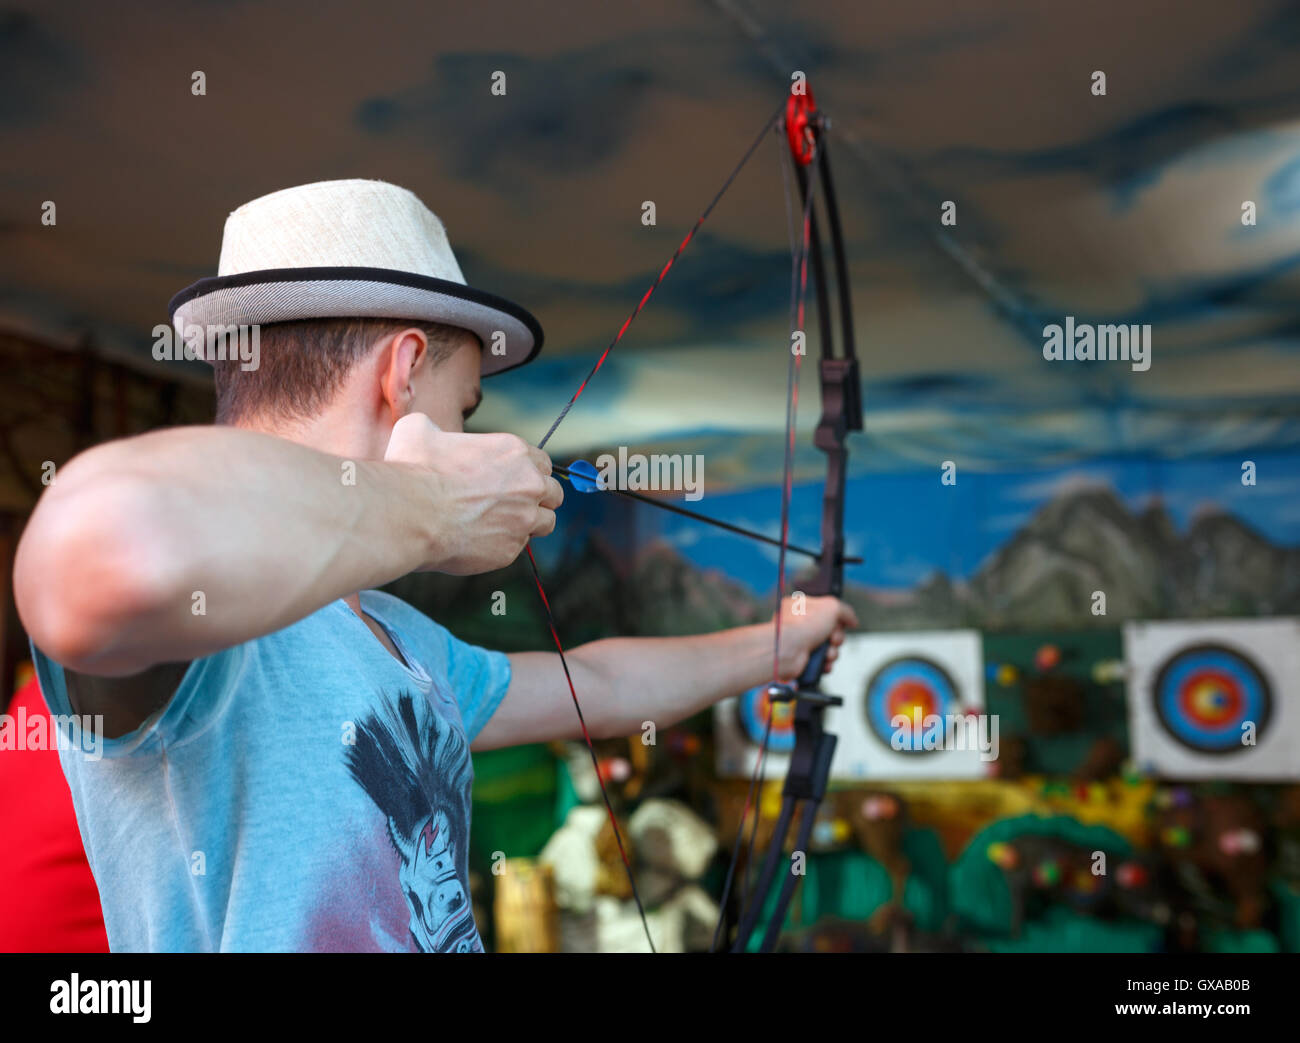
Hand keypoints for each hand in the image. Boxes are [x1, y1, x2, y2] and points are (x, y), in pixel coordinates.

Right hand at [384, 413, 562, 574]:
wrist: (410, 515)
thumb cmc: (414, 471)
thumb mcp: (418, 431)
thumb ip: (433, 427)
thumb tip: (428, 431)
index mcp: (513, 452)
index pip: (543, 462)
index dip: (530, 472)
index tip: (515, 480)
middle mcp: (528, 484)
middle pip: (553, 493)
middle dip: (539, 498)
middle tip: (515, 504)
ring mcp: (523, 519)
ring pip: (546, 522)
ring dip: (530, 523)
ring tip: (504, 524)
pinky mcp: (511, 550)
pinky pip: (519, 547)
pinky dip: (506, 544)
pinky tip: (482, 540)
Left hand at [772, 595, 858, 680]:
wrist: (787, 650)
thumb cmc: (803, 625)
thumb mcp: (831, 606)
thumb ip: (845, 611)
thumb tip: (853, 621)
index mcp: (800, 606)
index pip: (825, 611)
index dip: (836, 618)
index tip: (840, 623)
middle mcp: (798, 624)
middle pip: (829, 631)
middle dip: (837, 638)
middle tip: (833, 639)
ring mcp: (799, 643)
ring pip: (827, 648)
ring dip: (832, 652)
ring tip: (827, 653)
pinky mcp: (801, 660)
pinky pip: (820, 662)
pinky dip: (825, 664)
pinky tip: (823, 663)